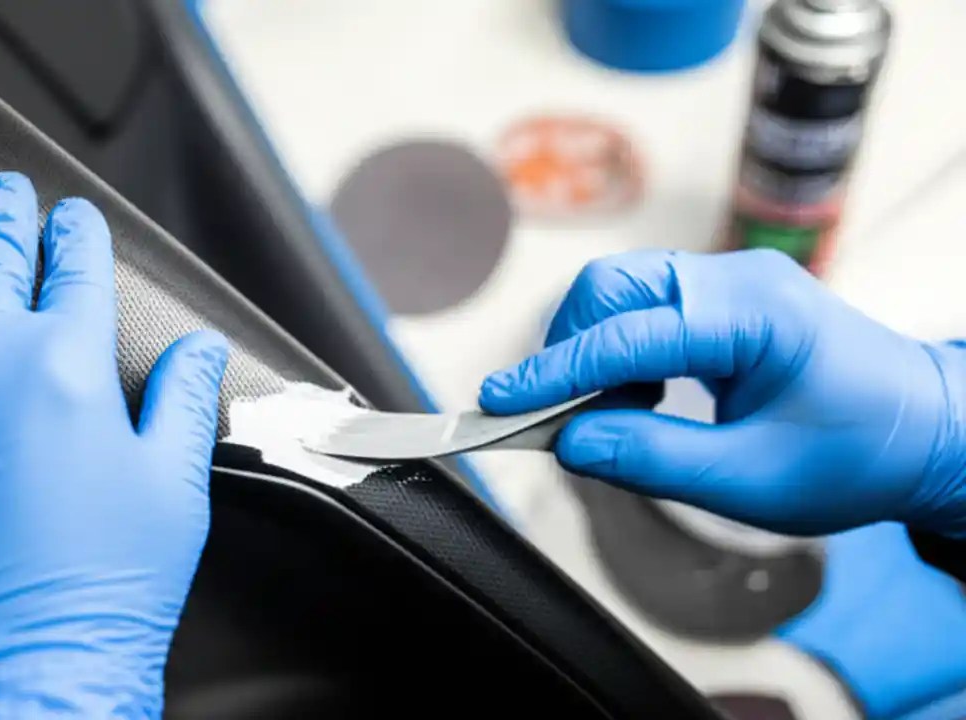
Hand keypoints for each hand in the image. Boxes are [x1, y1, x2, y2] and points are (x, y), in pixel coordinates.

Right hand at [479, 249, 965, 537]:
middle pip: (611, 286)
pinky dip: (617, 351)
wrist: (929, 432)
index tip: (500, 404)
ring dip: (591, 350)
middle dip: (568, 349)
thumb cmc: (861, 453)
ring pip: (619, 291)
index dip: (555, 373)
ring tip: (606, 417)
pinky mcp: (720, 299)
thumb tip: (571, 441)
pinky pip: (643, 306)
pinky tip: (635, 398)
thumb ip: (653, 459)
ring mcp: (728, 282)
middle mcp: (736, 279)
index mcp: (756, 314)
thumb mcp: (754, 480)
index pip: (627, 334)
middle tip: (556, 419)